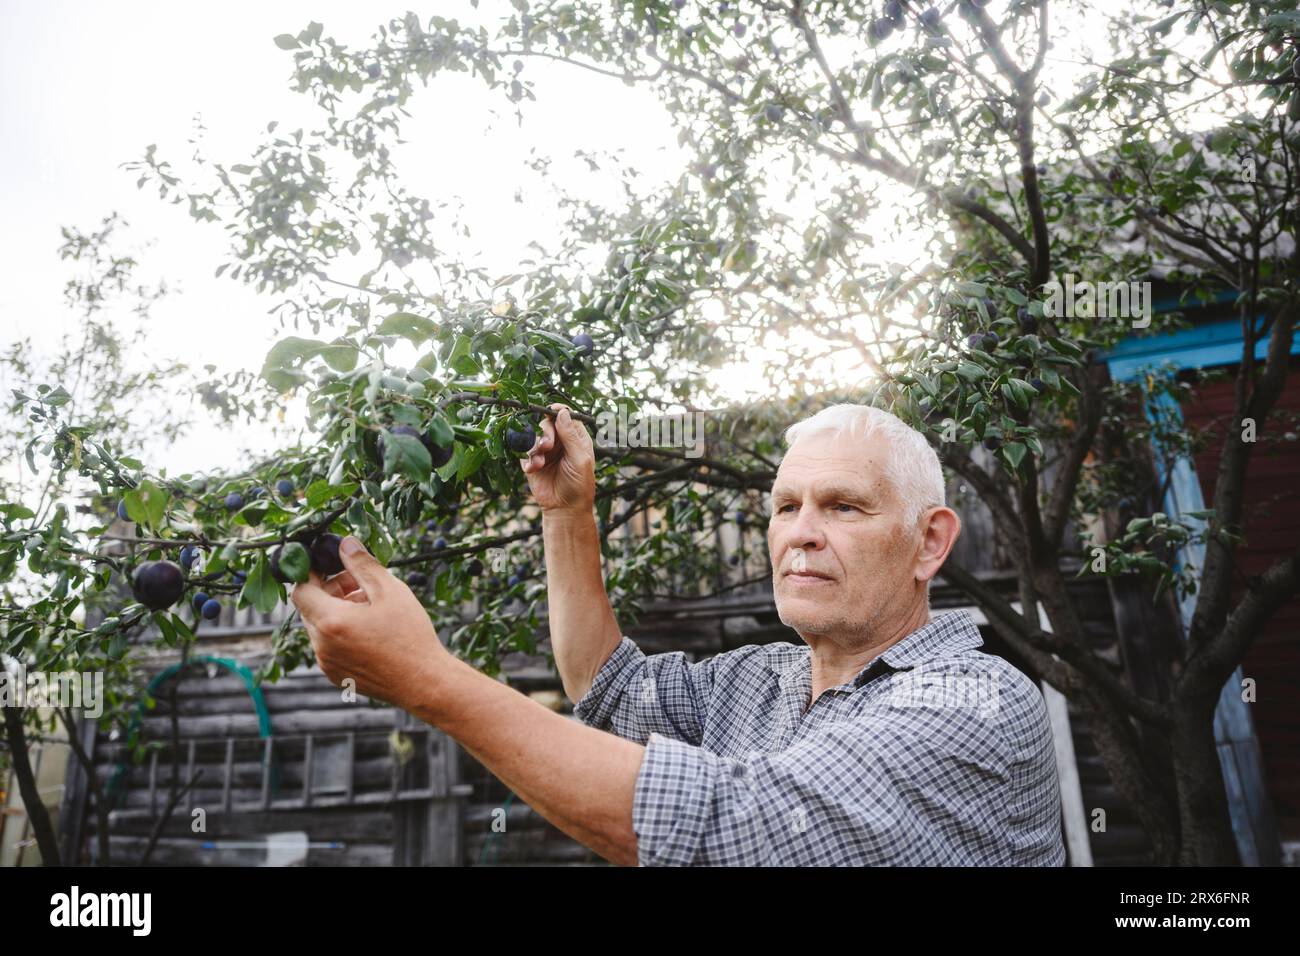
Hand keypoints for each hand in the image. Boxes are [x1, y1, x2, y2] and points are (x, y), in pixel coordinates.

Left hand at [289, 535, 447, 710]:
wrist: (424, 682)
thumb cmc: (409, 635)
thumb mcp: (390, 591)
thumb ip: (362, 565)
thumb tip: (344, 544)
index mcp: (330, 622)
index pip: (301, 590)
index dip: (313, 573)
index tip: (332, 566)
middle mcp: (321, 645)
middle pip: (310, 608)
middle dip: (330, 591)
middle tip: (360, 584)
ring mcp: (327, 663)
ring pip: (320, 627)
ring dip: (337, 611)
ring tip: (370, 607)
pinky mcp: (336, 675)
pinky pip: (328, 646)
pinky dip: (341, 633)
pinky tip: (370, 630)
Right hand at [520, 403, 595, 513]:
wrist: (565, 509)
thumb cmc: (579, 485)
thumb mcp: (580, 459)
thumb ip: (571, 436)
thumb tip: (563, 412)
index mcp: (576, 439)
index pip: (567, 418)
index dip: (559, 412)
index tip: (551, 410)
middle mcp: (560, 443)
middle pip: (547, 424)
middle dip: (545, 432)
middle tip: (547, 445)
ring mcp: (546, 452)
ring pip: (534, 437)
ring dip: (535, 446)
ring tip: (541, 461)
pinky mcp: (533, 463)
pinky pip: (525, 454)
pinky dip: (528, 460)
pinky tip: (534, 469)